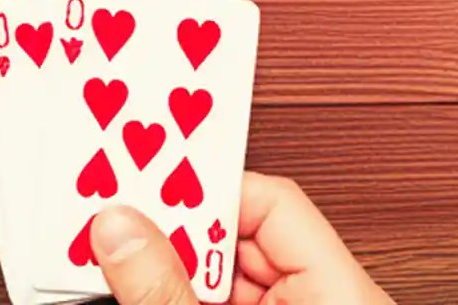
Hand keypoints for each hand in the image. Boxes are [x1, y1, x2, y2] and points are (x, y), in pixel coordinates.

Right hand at [92, 173, 393, 304]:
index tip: (147, 167)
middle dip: (173, 224)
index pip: (272, 200)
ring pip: (222, 272)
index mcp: (345, 294)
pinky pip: (217, 299)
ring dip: (168, 259)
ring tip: (112, 245)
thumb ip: (167, 291)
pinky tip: (135, 280)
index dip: (203, 182)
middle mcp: (326, 301)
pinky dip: (177, 290)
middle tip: (115, 208)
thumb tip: (120, 231)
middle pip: (239, 234)